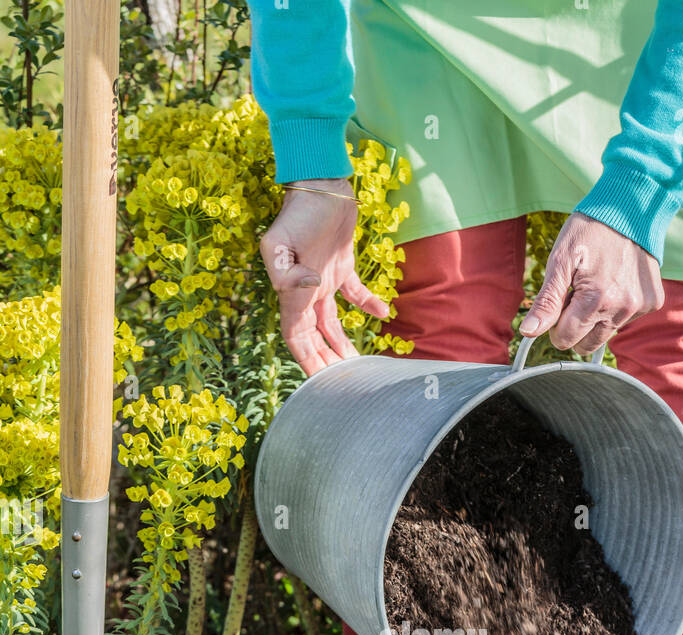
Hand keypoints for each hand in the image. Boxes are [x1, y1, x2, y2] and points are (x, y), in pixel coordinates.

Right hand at [259, 178, 389, 374]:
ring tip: (357, 366)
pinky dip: (368, 304)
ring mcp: (324, 279)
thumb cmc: (298, 211)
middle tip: (342, 385)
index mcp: (291, 292)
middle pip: (314, 336)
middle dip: (324, 361)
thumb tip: (310, 290)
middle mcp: (306, 290)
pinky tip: (384, 314)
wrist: (319, 181)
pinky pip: (355, 292)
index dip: (306, 360)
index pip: (296, 336)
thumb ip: (286, 273)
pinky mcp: (342, 265)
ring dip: (342, 343)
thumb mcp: (278, 242)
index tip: (318, 383)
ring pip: (332, 322)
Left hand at [521, 211, 663, 353]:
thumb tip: (528, 332)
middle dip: (575, 325)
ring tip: (598, 284)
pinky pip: (625, 320)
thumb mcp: (561, 260)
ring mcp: (639, 307)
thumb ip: (546, 301)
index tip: (562, 299)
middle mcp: (621, 308)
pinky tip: (616, 281)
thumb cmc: (590, 230)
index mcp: (596, 300)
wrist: (631, 207)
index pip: (565, 339)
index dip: (556, 324)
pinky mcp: (652, 302)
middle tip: (578, 292)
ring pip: (605, 335)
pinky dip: (616, 307)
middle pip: (585, 345)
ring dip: (596, 317)